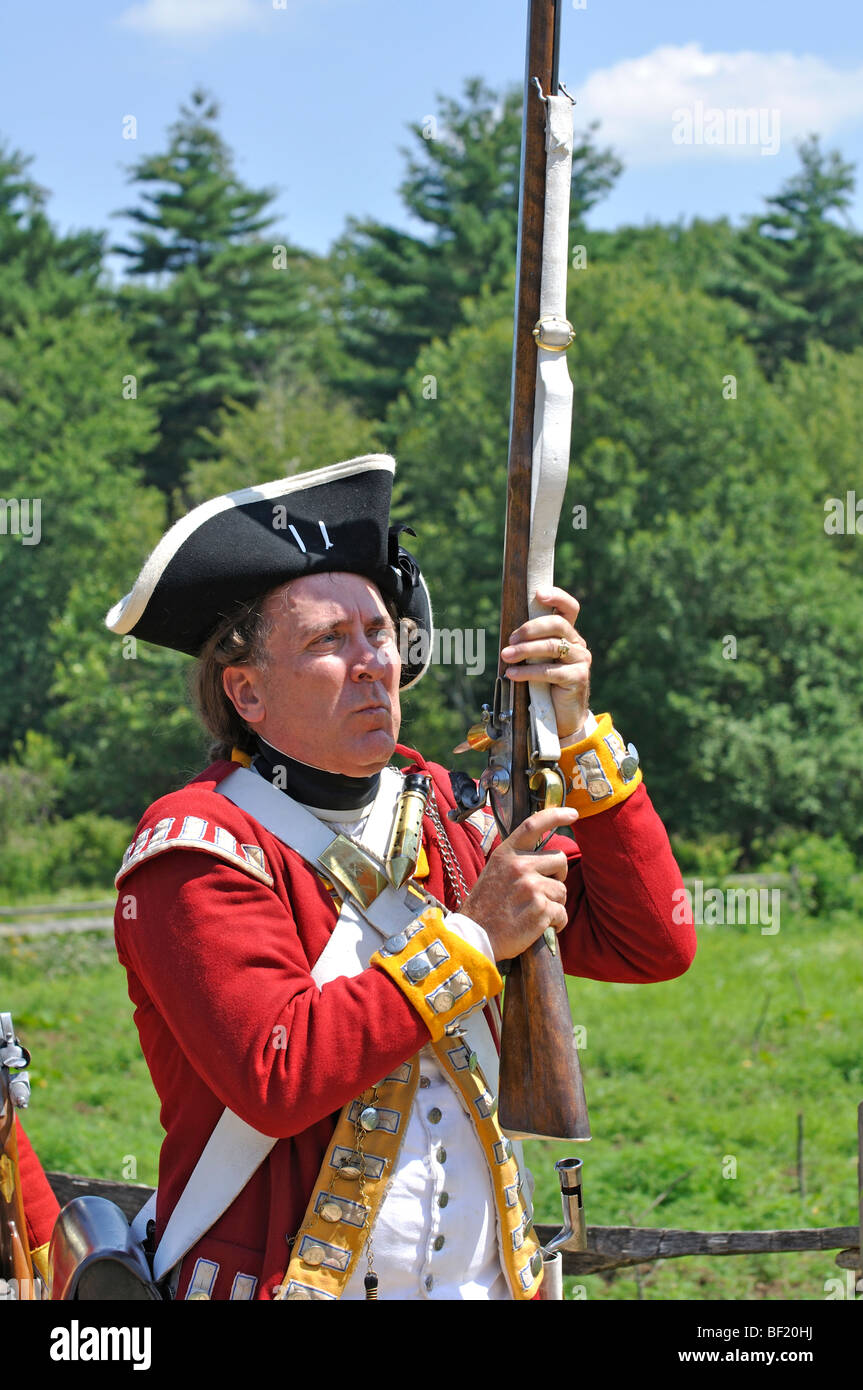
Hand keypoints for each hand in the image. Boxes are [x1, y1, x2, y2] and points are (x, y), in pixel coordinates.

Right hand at [460, 806, 578, 960]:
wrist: (474, 937)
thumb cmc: (485, 907)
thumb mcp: (494, 872)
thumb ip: (516, 860)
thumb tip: (544, 857)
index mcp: (506, 854)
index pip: (534, 824)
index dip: (556, 815)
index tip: (573, 814)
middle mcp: (520, 866)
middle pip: (559, 860)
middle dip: (557, 876)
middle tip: (542, 891)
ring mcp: (531, 887)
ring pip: (562, 889)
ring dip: (554, 903)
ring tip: (534, 912)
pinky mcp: (541, 910)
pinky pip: (562, 913)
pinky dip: (556, 923)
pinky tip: (540, 927)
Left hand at [500, 585, 590, 739]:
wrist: (562, 718)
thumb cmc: (545, 686)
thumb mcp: (537, 660)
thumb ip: (530, 645)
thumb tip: (507, 634)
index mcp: (569, 635)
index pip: (569, 608)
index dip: (557, 597)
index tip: (538, 594)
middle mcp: (578, 644)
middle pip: (557, 624)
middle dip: (530, 628)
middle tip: (511, 639)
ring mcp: (581, 661)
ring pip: (552, 646)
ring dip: (525, 650)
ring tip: (506, 656)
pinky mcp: (578, 678)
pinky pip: (550, 671)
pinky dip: (528, 672)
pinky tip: (512, 674)